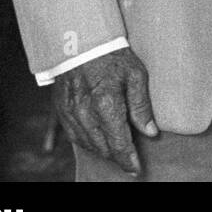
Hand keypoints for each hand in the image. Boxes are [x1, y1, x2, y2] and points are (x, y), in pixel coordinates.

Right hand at [52, 47, 158, 175]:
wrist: (81, 41)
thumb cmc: (113, 55)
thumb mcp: (136, 75)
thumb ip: (142, 106)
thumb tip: (150, 132)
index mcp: (107, 105)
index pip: (118, 143)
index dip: (128, 160)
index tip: (136, 170)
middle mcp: (85, 114)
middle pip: (103, 148)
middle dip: (117, 157)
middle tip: (130, 159)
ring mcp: (70, 114)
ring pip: (88, 145)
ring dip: (103, 151)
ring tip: (116, 150)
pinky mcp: (61, 111)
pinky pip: (74, 136)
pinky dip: (88, 142)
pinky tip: (98, 141)